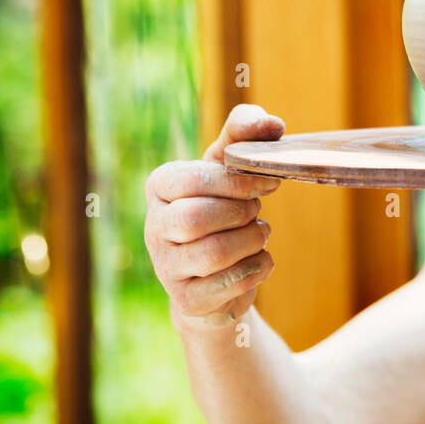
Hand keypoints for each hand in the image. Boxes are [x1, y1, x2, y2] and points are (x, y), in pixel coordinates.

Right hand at [144, 104, 285, 331]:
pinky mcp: (187, 301)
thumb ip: (246, 135)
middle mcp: (154, 227)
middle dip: (241, 213)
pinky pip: (227, 285)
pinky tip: (259, 260)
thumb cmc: (225, 208)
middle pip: (195, 219)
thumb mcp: (231, 167)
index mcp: (160, 187)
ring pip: (212, 254)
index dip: (237, 181)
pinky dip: (256, 269)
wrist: (220, 273)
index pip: (191, 179)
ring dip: (252, 240)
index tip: (270, 183)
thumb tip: (270, 122)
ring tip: (260, 233)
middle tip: (257, 211)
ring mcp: (166, 268)